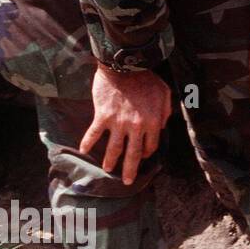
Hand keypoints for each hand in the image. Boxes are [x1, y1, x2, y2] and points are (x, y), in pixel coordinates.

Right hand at [80, 65, 172, 185]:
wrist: (125, 66)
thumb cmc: (147, 78)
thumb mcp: (165, 93)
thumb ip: (166, 111)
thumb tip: (163, 126)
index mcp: (153, 121)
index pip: (150, 145)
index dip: (146, 152)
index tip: (141, 155)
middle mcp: (137, 126)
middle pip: (133, 153)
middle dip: (130, 169)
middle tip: (127, 182)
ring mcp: (119, 122)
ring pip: (114, 148)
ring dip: (110, 161)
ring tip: (107, 170)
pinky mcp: (103, 116)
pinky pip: (94, 133)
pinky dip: (88, 142)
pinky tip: (83, 150)